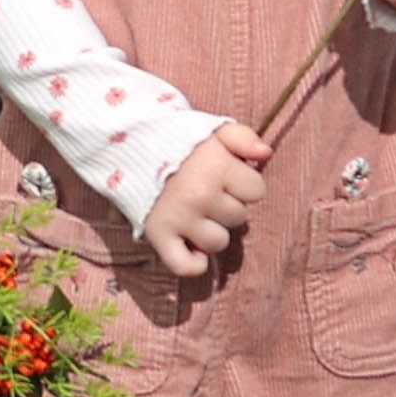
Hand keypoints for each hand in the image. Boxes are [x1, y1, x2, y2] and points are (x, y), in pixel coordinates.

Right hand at [141, 120, 269, 275]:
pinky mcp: (158, 235)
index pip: (256, 191)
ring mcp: (179, 218)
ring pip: (218, 242)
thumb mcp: (213, 130)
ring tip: (195, 214)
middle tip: (205, 191)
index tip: (224, 175)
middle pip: (239, 217)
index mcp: (217, 167)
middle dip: (227, 205)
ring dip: (211, 231)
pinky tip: (194, 249)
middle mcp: (200, 195)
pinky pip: (185, 266)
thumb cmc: (179, 142)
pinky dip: (193, 263)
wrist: (129, 149)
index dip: (243, 183)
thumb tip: (265, 153)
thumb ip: (243, 137)